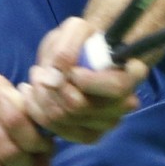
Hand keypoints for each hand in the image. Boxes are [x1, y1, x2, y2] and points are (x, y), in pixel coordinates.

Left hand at [21, 17, 147, 143]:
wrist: (77, 57)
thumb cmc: (80, 41)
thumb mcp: (74, 30)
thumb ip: (66, 48)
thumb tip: (56, 77)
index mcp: (132, 73)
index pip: (117, 87)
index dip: (89, 82)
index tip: (71, 71)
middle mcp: (125, 103)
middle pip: (82, 107)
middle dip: (52, 89)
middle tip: (38, 71)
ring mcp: (107, 122)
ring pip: (65, 119)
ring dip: (41, 97)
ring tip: (35, 78)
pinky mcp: (88, 135)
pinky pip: (58, 130)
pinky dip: (38, 111)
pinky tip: (32, 94)